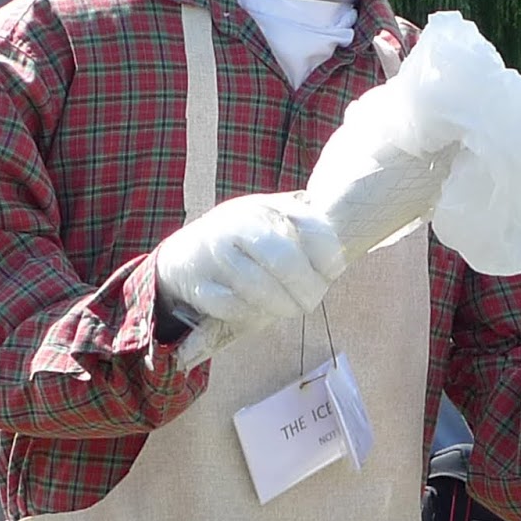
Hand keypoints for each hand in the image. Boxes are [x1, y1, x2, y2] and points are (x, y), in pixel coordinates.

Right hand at [156, 192, 344, 334]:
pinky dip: (250, 313)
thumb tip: (336, 263)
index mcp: (265, 207)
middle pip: (284, 259)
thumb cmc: (244, 247)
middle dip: (307, 287)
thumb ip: (304, 236)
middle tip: (312, 302)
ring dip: (281, 305)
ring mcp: (214, 251)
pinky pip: (231, 305)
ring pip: (257, 285)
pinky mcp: (196, 282)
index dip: (328, 253)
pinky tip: (257, 311)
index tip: (333, 272)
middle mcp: (238, 222)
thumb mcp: (273, 227)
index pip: (308, 224)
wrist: (183, 255)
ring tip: (289, 309)